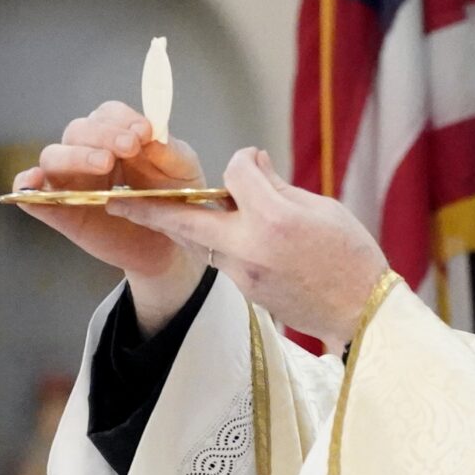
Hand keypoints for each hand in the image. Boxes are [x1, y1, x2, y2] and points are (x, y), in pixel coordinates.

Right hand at [12, 102, 207, 324]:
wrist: (169, 248)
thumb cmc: (173, 202)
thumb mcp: (182, 172)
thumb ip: (170, 152)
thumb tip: (152, 136)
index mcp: (115, 138)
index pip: (106, 115)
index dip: (122, 119)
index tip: (144, 132)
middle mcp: (87, 154)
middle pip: (77, 130)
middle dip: (102, 135)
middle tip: (129, 147)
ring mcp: (69, 183)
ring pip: (52, 156)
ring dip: (76, 155)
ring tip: (105, 164)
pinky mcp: (59, 213)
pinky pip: (30, 196)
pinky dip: (26, 185)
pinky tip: (35, 182)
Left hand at [107, 149, 391, 349]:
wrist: (360, 312)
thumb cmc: (350, 255)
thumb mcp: (321, 208)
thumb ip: (277, 187)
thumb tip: (251, 165)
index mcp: (274, 219)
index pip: (234, 174)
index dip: (242, 162)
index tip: (252, 161)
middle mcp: (249, 248)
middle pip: (185, 220)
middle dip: (146, 209)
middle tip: (114, 200)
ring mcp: (242, 275)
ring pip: (198, 242)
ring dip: (179, 225)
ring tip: (151, 212)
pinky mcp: (244, 292)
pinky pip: (219, 260)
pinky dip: (215, 242)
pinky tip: (221, 234)